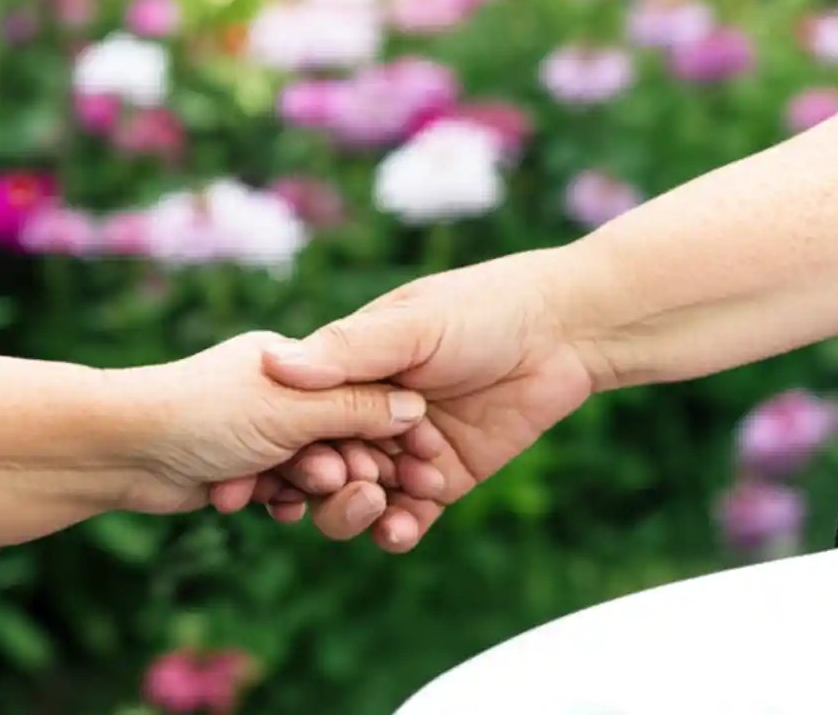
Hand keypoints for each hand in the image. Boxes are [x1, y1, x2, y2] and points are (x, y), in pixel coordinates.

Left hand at [115, 331, 427, 513]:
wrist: (122, 444)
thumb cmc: (205, 411)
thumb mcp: (292, 410)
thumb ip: (356, 409)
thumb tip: (414, 410)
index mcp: (297, 364)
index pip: (363, 396)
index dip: (394, 430)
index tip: (424, 460)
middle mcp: (281, 393)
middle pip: (342, 434)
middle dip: (357, 464)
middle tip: (369, 490)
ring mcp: (258, 431)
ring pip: (311, 466)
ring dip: (318, 486)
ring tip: (315, 494)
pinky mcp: (239, 468)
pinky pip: (278, 487)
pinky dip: (283, 499)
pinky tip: (279, 509)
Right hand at [233, 248, 605, 551]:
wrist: (564, 331)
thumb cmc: (483, 308)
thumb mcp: (411, 324)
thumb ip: (347, 351)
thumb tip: (273, 365)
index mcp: (349, 373)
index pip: (299, 419)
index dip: (283, 447)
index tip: (274, 468)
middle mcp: (369, 415)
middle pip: (325, 466)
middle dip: (327, 481)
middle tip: (342, 478)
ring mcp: (406, 451)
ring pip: (362, 498)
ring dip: (360, 508)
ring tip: (377, 504)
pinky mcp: (444, 480)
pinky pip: (409, 517)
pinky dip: (397, 529)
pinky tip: (399, 528)